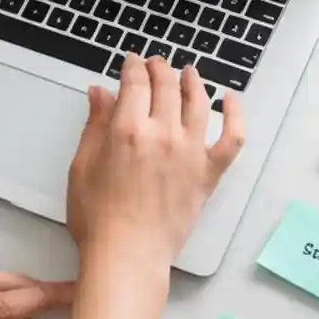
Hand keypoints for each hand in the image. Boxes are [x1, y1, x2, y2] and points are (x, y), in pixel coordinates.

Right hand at [68, 56, 244, 268]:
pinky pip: (232, 138)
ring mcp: (190, 153)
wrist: (127, 256)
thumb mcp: (83, 166)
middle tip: (156, 64)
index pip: (135, 82)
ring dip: (193, 82)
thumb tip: (100, 93)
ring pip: (198, 102)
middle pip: (166, 86)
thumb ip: (95, 125)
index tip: (131, 62)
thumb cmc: (99, 220)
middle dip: (159, 69)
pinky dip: (235, 115)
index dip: (133, 67)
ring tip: (189, 73)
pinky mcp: (208, 174)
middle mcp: (163, 135)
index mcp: (128, 130)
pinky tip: (231, 101)